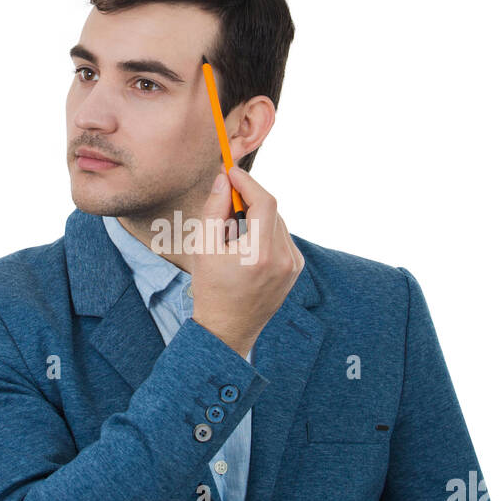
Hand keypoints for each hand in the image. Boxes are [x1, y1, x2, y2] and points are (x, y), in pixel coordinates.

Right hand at [189, 165, 304, 357]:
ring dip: (257, 216)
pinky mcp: (296, 268)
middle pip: (271, 209)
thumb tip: (224, 180)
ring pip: (277, 221)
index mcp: (260, 254)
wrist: (227, 328)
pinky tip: (247, 246)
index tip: (231, 172)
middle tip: (225, 202)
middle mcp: (284, 259)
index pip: (265, 202)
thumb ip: (214, 210)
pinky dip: (265, 231)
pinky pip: (282, 236)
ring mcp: (294, 265)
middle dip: (248, 199)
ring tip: (233, 234)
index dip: (248, 182)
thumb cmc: (211, 289)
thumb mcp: (204, 248)